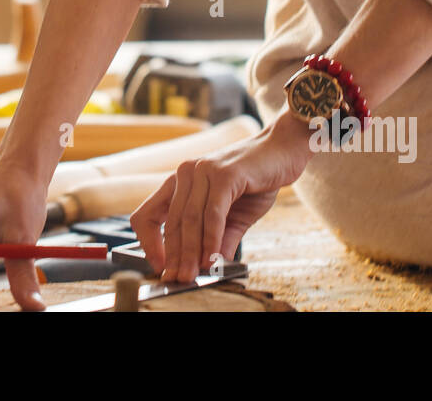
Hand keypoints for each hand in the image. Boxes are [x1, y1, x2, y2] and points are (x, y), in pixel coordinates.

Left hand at [130, 118, 310, 283]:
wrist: (283, 150)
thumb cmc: (257, 180)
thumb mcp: (234, 215)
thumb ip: (220, 238)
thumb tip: (209, 267)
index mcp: (180, 182)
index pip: (147, 214)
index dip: (148, 242)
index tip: (158, 266)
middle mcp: (185, 173)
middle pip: (170, 222)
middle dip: (174, 255)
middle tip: (177, 280)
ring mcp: (203, 171)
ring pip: (189, 219)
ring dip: (190, 252)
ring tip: (191, 275)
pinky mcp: (223, 174)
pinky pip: (212, 213)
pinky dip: (210, 239)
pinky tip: (212, 258)